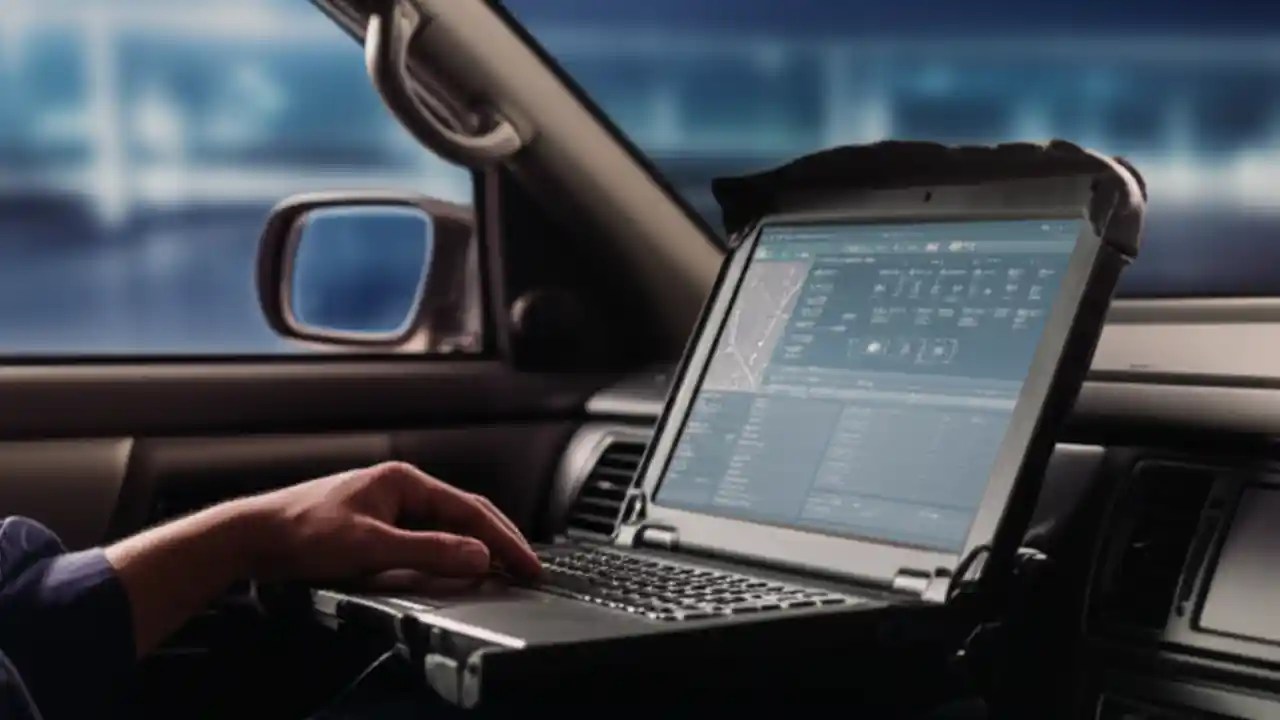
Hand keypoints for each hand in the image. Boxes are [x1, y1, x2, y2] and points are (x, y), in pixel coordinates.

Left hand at [107, 461, 540, 655]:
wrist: (252, 536)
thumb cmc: (301, 532)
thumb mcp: (371, 546)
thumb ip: (429, 551)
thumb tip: (479, 556)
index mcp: (405, 480)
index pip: (471, 509)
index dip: (504, 538)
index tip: (527, 563)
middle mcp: (400, 487)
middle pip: (464, 513)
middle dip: (499, 540)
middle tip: (528, 568)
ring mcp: (388, 505)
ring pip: (446, 526)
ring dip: (475, 547)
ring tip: (502, 570)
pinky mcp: (375, 524)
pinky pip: (425, 536)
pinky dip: (449, 552)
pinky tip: (456, 569)